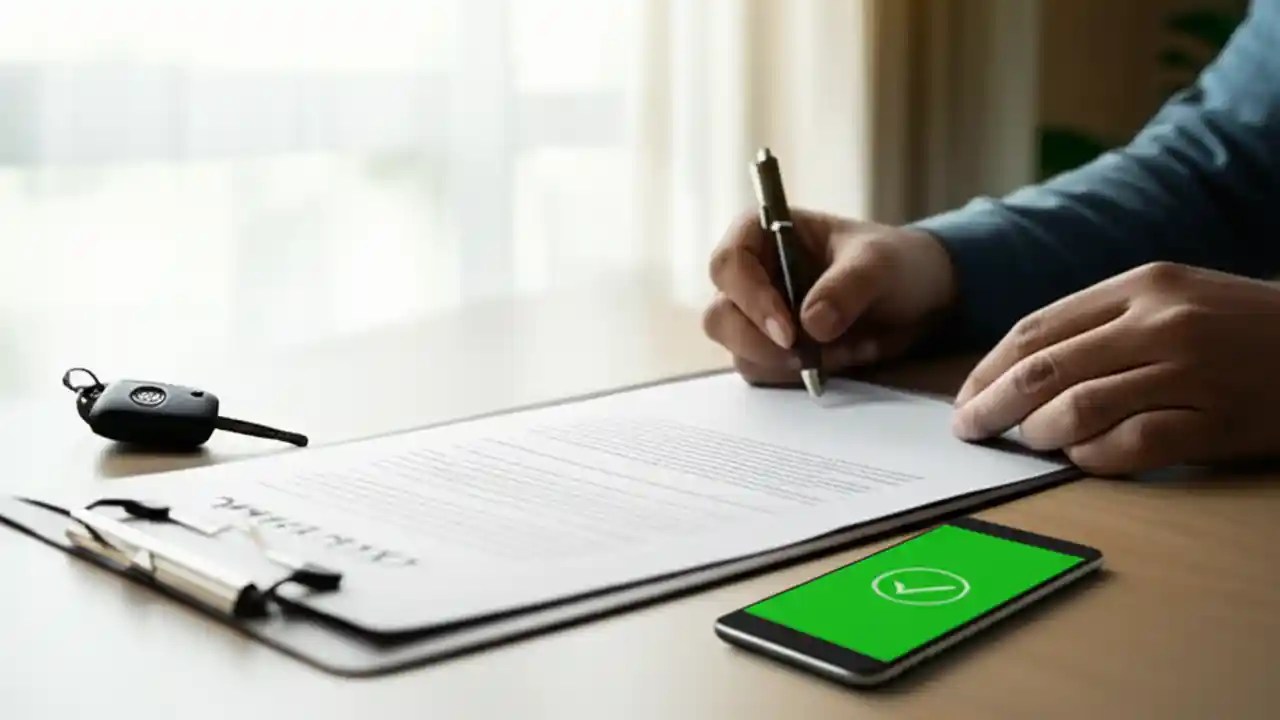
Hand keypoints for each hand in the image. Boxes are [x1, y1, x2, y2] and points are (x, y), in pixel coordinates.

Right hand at [702, 210, 957, 385]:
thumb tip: (811, 325)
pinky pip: (766, 373)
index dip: (750, 298)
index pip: (729, 264)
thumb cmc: (893, 262)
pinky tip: (842, 359)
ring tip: (846, 350)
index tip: (788, 330)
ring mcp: (758, 317)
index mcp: (763, 233)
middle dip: (761, 343)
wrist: (918, 297)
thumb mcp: (880, 264)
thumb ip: (848, 287)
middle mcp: (750, 276)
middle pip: (720, 317)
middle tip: (807, 358)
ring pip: (740, 352)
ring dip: (789, 363)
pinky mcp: (772, 350)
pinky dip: (800, 377)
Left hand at [952, 262, 1279, 474]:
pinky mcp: (1216, 420)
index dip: (988, 368)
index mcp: (1142, 284)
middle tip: (968, 430)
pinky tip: (1081, 459)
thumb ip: (1103, 324)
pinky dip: (1092, 457)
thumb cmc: (1239, 327)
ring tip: (1029, 443)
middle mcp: (1161, 321)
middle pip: (1045, 367)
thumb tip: (1018, 371)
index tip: (965, 398)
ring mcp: (1191, 370)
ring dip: (1039, 433)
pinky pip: (1130, 445)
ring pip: (1079, 406)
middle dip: (992, 405)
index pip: (1037, 328)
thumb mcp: (1173, 299)